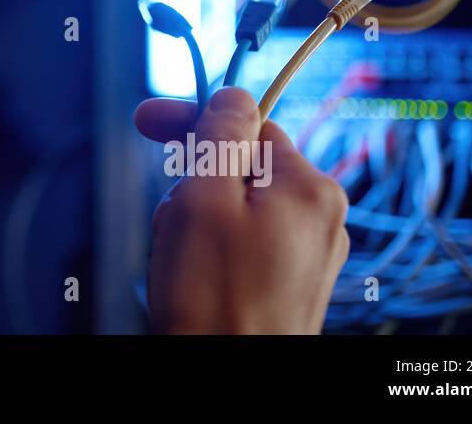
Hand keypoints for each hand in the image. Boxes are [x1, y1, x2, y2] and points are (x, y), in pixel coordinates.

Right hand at [134, 86, 349, 333]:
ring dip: (199, 216)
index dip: (194, 121)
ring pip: (239, 204)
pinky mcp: (293, 283)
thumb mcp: (204, 197)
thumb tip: (233, 94)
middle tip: (168, 212)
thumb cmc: (215, 300)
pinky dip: (214, 245)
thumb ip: (220, 135)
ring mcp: (310, 253)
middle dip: (194, 180)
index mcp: (308, 187)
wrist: (231, 379)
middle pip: (242, 165)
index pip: (249, 122)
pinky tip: (195, 272)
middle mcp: (322, 216)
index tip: (150, 121)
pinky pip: (247, 240)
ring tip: (181, 253)